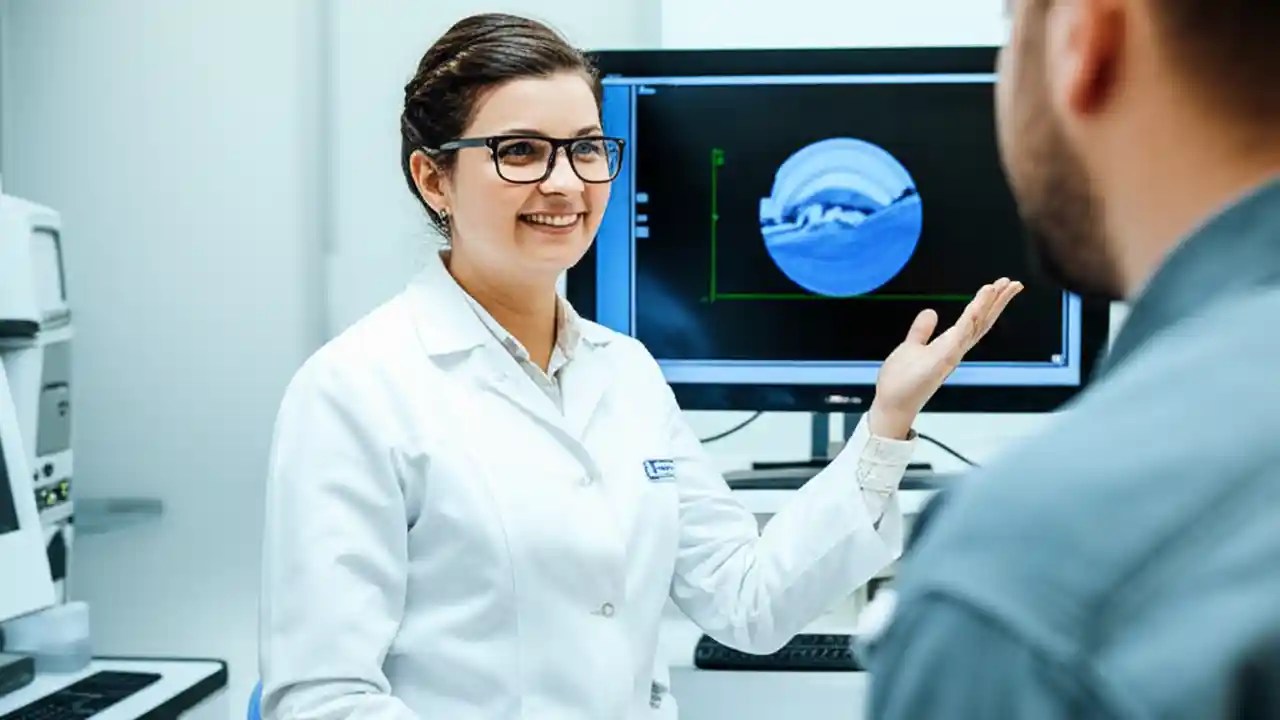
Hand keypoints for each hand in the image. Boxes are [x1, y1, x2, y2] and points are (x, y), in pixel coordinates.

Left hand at [869, 278, 1023, 438]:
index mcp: (949, 345)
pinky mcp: (942, 359)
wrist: (892, 404)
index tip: (1000, 287)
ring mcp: (951, 354)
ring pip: (975, 325)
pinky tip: (979, 303)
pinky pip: (960, 334)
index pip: (974, 321)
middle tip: (1015, 284)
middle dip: (998, 302)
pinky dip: (971, 317)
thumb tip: (930, 312)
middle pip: (982, 322)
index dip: (988, 304)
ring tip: (1002, 286)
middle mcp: (955, 350)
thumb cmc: (901, 382)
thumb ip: (922, 331)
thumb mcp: (911, 347)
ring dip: (989, 305)